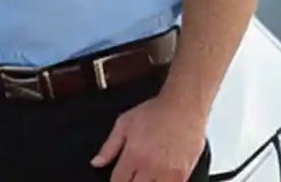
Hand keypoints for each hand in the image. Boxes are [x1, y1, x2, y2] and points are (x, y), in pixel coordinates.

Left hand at [91, 93, 207, 181]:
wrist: (184, 107)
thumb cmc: (155, 112)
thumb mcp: (124, 123)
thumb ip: (109, 147)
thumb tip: (96, 162)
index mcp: (134, 155)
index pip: (118, 181)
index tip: (116, 180)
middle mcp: (151, 167)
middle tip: (131, 176)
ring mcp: (169, 173)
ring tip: (144, 177)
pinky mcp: (184, 174)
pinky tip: (159, 178)